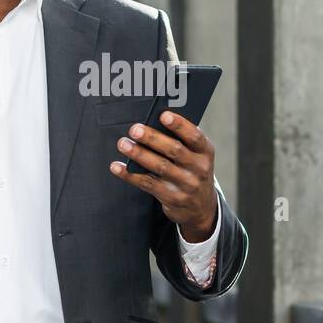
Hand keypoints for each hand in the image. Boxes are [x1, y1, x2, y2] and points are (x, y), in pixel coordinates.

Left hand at [110, 110, 217, 240]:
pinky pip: (148, 184)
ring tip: (124, 144)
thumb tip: (153, 123)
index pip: (194, 136)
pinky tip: (117, 166)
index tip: (163, 115)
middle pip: (174, 150)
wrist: (201, 206)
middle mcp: (199, 168)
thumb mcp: (196, 156)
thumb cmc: (193, 171)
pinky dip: (131, 175)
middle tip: (135, 129)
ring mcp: (186, 185)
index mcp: (205, 152)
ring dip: (139, 154)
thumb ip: (182, 141)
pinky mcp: (172, 197)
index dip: (180, 125)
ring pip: (160, 167)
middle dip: (153, 138)